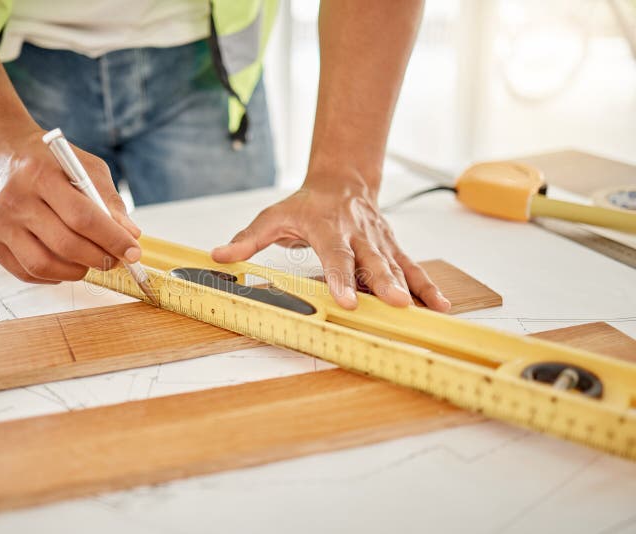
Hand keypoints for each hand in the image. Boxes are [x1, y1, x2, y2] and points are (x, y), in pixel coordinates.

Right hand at [0, 127, 141, 283]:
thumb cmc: (46, 160)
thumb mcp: (83, 166)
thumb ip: (108, 199)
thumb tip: (131, 235)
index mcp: (40, 174)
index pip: (84, 218)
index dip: (113, 240)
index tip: (134, 252)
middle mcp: (14, 199)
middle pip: (66, 245)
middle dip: (100, 259)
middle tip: (116, 260)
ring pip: (43, 265)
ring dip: (76, 272)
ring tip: (90, 262)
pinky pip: (25, 272)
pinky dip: (53, 275)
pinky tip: (65, 264)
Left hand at [211, 181, 450, 311]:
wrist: (342, 179)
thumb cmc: (305, 205)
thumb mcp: (272, 217)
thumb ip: (247, 239)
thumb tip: (218, 257)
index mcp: (327, 227)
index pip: (335, 256)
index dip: (341, 278)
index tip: (346, 300)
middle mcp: (358, 234)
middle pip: (373, 260)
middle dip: (386, 282)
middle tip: (396, 303)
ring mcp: (378, 240)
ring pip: (398, 263)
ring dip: (413, 286)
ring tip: (429, 309)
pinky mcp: (391, 246)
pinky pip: (411, 266)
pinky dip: (426, 285)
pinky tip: (439, 304)